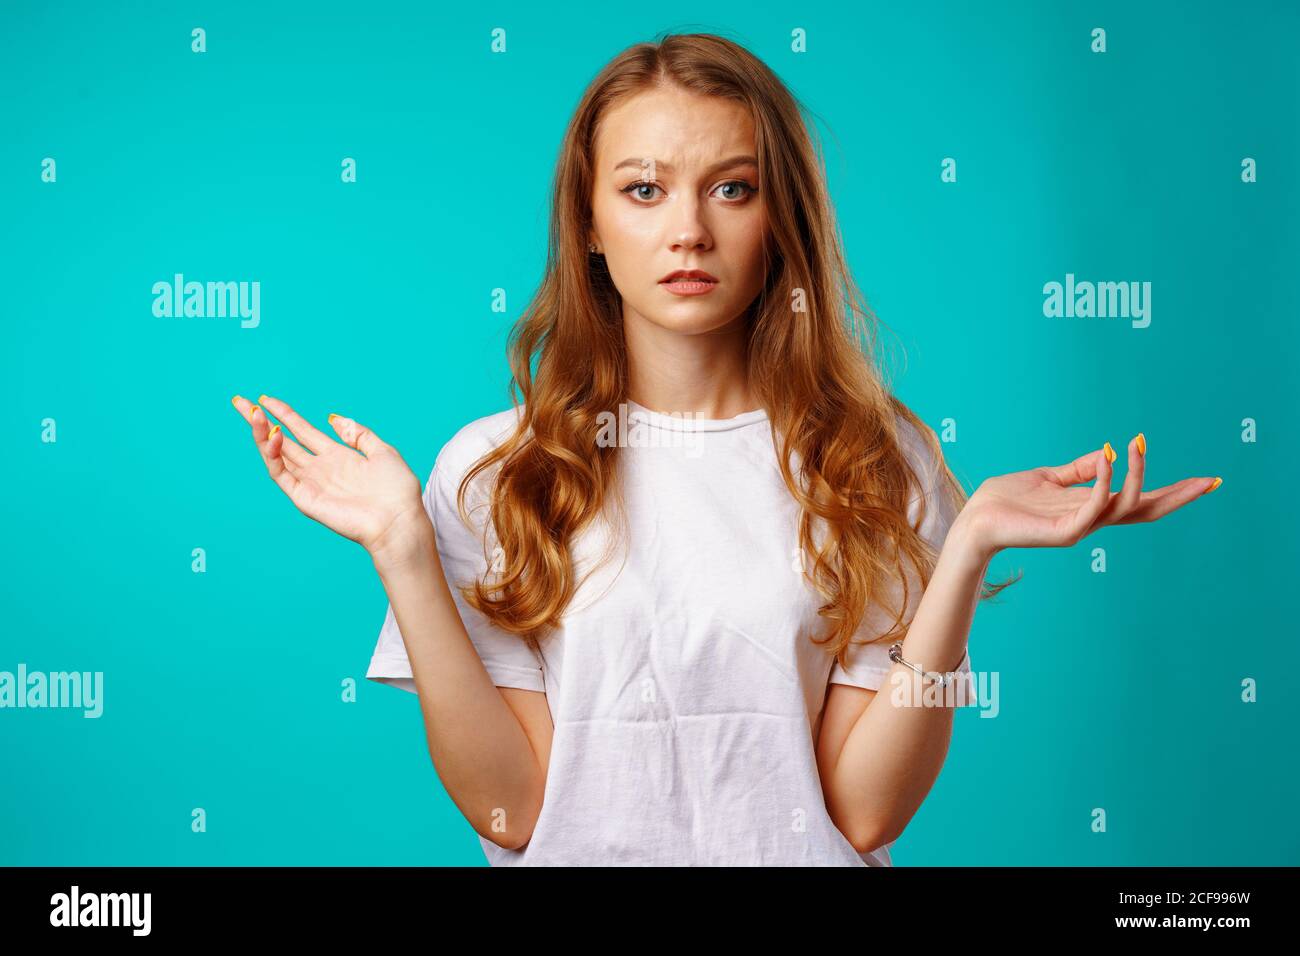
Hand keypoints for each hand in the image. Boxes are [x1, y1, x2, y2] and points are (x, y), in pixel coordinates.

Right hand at [230, 393, 426, 557]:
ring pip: (277, 454)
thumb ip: (358, 433)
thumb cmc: (396, 490)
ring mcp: (310, 483)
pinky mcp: (304, 498)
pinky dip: (273, 455)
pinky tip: (273, 435)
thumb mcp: (382, 451)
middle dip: (260, 421)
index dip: (285, 414)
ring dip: (262, 433)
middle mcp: (319, 469)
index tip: (266, 398)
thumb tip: (333, 418)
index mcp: (337, 457)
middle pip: (282, 440)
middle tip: (240, 401)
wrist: (398, 519)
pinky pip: (281, 474)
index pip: (303, 430)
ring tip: (252, 412)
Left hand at [959, 434, 1220, 558]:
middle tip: (1210, 481)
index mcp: (1090, 508)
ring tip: (1138, 445)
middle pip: (1146, 510)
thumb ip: (1078, 470)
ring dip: (1136, 474)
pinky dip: (1103, 482)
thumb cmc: (1007, 500)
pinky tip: (1108, 457)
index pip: (1140, 500)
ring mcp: (1080, 528)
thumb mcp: (1048, 478)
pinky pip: (1092, 506)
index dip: (1171, 490)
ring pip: (1124, 505)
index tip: (1207, 480)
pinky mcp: (1063, 532)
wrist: (976, 519)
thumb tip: (1106, 452)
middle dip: (1179, 496)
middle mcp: (1091, 520)